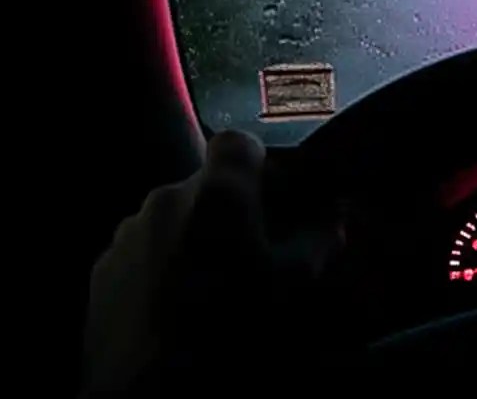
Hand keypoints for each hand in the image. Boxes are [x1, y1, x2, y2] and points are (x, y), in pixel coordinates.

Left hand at [82, 131, 339, 394]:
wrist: (145, 390)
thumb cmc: (229, 329)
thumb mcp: (296, 285)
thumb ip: (320, 239)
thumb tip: (331, 217)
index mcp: (217, 194)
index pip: (239, 143)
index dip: (261, 164)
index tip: (277, 197)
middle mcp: (167, 198)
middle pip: (208, 185)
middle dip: (233, 211)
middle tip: (256, 252)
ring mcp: (129, 232)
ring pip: (177, 218)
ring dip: (199, 238)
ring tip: (217, 285)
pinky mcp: (104, 267)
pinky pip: (147, 249)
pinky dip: (167, 265)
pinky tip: (181, 305)